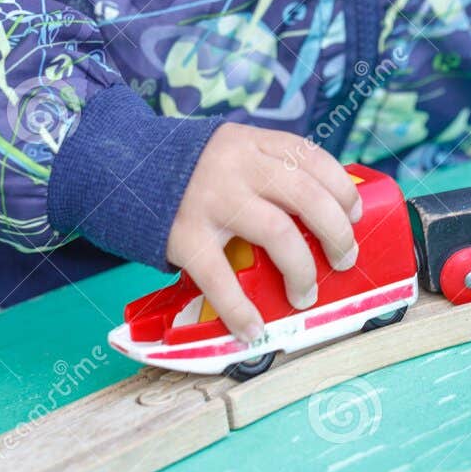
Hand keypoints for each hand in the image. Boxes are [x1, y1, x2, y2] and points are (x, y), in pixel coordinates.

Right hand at [165, 125, 362, 343]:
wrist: (117, 167)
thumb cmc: (186, 170)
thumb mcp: (230, 151)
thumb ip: (266, 168)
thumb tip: (319, 212)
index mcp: (252, 142)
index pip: (312, 158)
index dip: (341, 190)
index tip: (353, 216)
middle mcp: (237, 166)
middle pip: (307, 196)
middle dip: (336, 233)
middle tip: (343, 260)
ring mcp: (211, 200)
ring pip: (278, 233)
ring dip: (302, 270)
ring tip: (305, 293)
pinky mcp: (184, 235)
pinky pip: (220, 277)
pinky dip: (240, 309)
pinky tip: (253, 328)